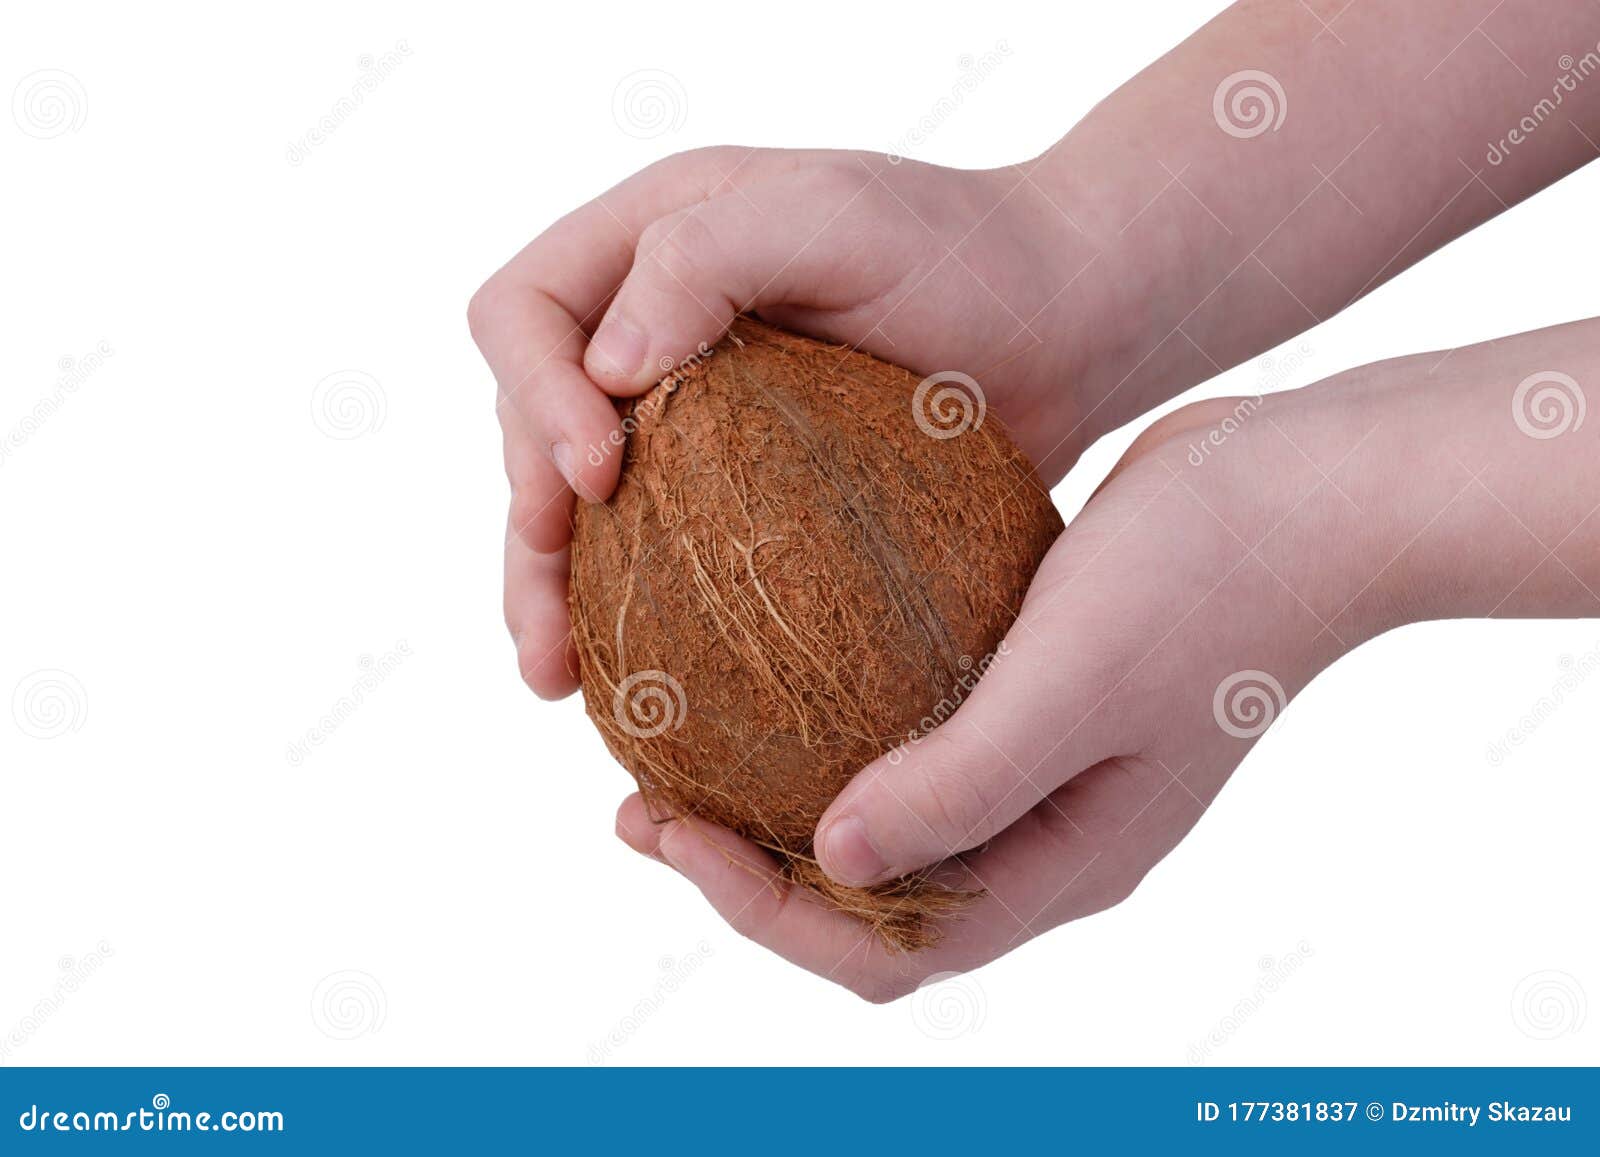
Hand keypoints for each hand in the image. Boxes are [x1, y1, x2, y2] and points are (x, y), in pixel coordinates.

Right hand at [468, 146, 1106, 698]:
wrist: (1066, 320)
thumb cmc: (963, 250)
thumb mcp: (836, 215)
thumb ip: (706, 259)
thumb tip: (605, 373)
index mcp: (648, 242)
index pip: (523, 314)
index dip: (533, 397)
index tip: (597, 474)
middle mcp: (650, 326)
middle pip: (529, 427)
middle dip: (527, 529)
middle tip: (551, 632)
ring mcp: (692, 413)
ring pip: (578, 504)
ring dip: (551, 591)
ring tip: (556, 680)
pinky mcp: (738, 488)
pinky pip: (659, 550)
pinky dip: (634, 612)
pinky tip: (634, 680)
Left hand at [619, 314, 1599, 998]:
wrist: (1308, 491)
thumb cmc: (1205, 584)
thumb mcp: (1074, 688)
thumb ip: (962, 786)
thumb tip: (834, 858)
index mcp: (1059, 866)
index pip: (886, 947)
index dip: (760, 910)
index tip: (666, 825)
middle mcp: (1046, 838)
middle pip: (871, 902)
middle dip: (748, 871)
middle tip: (644, 800)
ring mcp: (1044, 771)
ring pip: (886, 823)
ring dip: (779, 801)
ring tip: (683, 745)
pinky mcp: (1035, 698)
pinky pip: (914, 739)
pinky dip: (833, 727)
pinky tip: (772, 661)